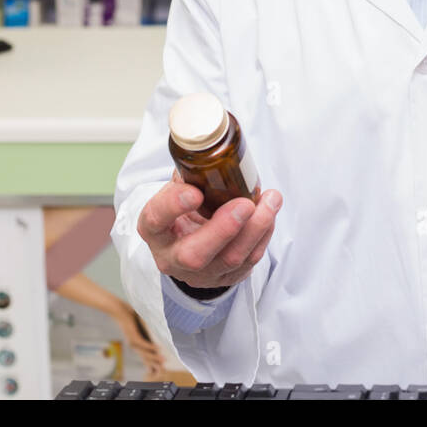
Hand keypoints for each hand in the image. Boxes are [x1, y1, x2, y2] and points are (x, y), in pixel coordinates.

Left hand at [115, 306, 165, 376]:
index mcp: (135, 344)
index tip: (159, 369)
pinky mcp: (133, 337)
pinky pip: (144, 344)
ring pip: (145, 353)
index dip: (151, 363)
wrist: (118, 311)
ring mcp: (133, 342)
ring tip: (164, 359)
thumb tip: (158, 329)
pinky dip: (152, 347)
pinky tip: (159, 348)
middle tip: (164, 367)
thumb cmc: (129, 316)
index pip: (144, 356)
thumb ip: (147, 329)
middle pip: (145, 357)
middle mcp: (133, 345)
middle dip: (155, 363)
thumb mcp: (140, 324)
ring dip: (155, 357)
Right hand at [138, 175, 281, 292]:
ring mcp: (201, 272)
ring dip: (255, 228)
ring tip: (271, 201)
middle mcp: (173, 257)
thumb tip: (209, 149)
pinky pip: (249, 260)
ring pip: (229, 259)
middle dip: (223, 229)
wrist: (190, 245)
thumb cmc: (185, 211)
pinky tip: (270, 212)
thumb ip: (189, 174)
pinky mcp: (227, 277)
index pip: (155, 220)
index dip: (172, 207)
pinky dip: (264, 234)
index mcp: (155, 230)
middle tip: (244, 204)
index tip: (194, 192)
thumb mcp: (177, 192)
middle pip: (193, 255)